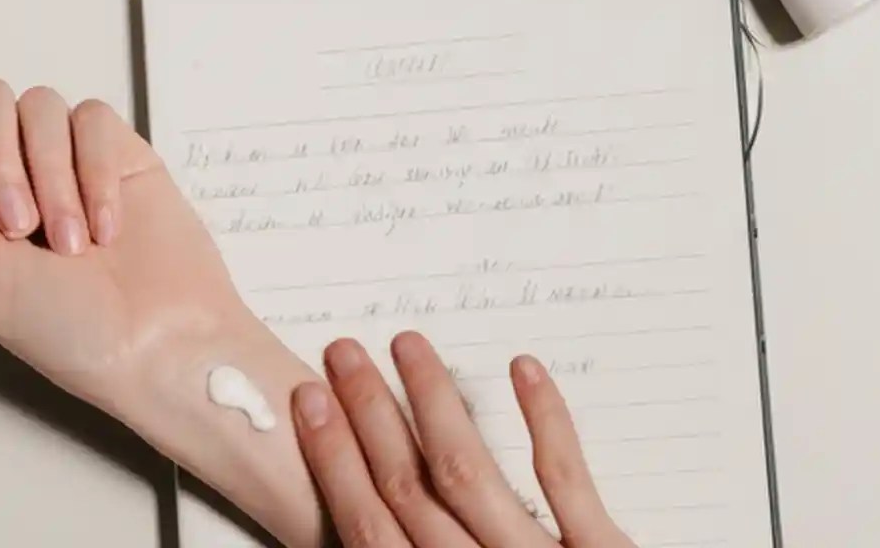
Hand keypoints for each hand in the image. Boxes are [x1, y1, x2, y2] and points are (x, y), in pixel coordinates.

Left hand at [0, 79, 323, 546]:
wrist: (157, 343)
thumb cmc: (72, 330)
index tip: (11, 230)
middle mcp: (22, 174)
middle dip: (1, 153)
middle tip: (28, 221)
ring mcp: (73, 161)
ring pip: (42, 106)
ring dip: (54, 173)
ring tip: (78, 240)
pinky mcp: (124, 154)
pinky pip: (96, 119)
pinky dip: (97, 170)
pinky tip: (108, 225)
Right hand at [291, 332, 635, 547]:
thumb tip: (366, 531)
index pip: (371, 525)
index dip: (335, 460)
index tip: (312, 403)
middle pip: (408, 488)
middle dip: (368, 417)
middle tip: (344, 357)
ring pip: (469, 472)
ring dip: (433, 403)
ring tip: (409, 350)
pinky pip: (567, 481)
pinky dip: (545, 421)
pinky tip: (524, 371)